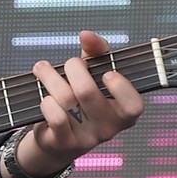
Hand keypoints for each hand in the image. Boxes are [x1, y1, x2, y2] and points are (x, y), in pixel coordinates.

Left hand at [15, 30, 144, 177]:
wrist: (58, 139)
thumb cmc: (81, 100)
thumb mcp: (94, 73)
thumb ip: (96, 51)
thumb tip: (86, 34)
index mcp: (123, 112)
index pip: (133, 105)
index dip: (121, 88)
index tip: (107, 73)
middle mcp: (108, 128)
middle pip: (87, 92)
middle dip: (73, 68)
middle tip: (69, 63)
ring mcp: (86, 138)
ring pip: (65, 99)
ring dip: (49, 77)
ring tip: (42, 69)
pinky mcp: (64, 143)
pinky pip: (54, 115)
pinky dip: (46, 100)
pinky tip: (44, 96)